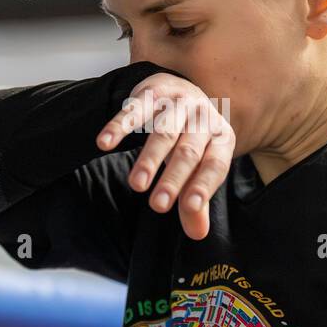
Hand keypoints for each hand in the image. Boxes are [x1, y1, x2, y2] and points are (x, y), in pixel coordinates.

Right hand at [95, 72, 234, 239]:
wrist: (181, 91)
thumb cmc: (191, 140)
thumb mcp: (199, 168)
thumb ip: (195, 201)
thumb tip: (197, 234)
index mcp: (221, 139)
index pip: (215, 165)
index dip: (203, 186)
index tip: (190, 207)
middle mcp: (203, 119)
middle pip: (188, 152)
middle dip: (173, 179)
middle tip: (157, 206)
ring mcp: (178, 102)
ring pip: (164, 131)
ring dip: (150, 159)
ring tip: (137, 185)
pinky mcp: (153, 92)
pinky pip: (135, 109)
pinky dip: (119, 126)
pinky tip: (104, 144)